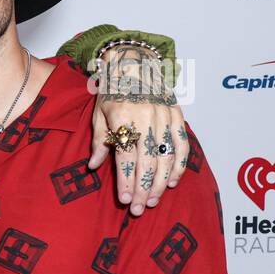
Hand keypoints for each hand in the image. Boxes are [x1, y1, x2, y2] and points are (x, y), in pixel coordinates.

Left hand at [87, 42, 189, 215]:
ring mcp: (165, 117)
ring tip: (153, 201)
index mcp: (123, 118)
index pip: (126, 157)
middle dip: (144, 189)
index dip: (127, 181)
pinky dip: (180, 165)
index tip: (126, 201)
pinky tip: (173, 181)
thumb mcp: (98, 114)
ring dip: (161, 182)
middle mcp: (147, 118)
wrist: (134, 63)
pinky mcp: (177, 115)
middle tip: (140, 210)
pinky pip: (182, 144)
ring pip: (166, 157)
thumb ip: (99, 141)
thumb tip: (92, 167)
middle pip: (147, 161)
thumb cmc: (112, 91)